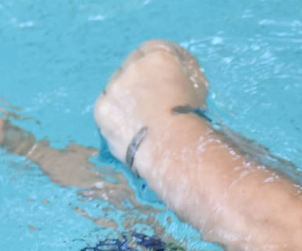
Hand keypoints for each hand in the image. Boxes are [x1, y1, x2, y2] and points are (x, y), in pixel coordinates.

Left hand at [93, 40, 208, 161]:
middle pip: (133, 65)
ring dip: (127, 98)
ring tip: (142, 120)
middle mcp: (134, 66)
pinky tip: (131, 131)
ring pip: (118, 88)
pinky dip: (118, 118)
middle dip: (141, 80)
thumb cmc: (194, 123)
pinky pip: (108, 109)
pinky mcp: (102, 109)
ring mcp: (115, 87)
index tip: (165, 77)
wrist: (175, 150)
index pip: (154, 49)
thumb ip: (183, 75)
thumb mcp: (199, 90)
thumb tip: (175, 76)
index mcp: (160, 58)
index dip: (160, 64)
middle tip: (151, 100)